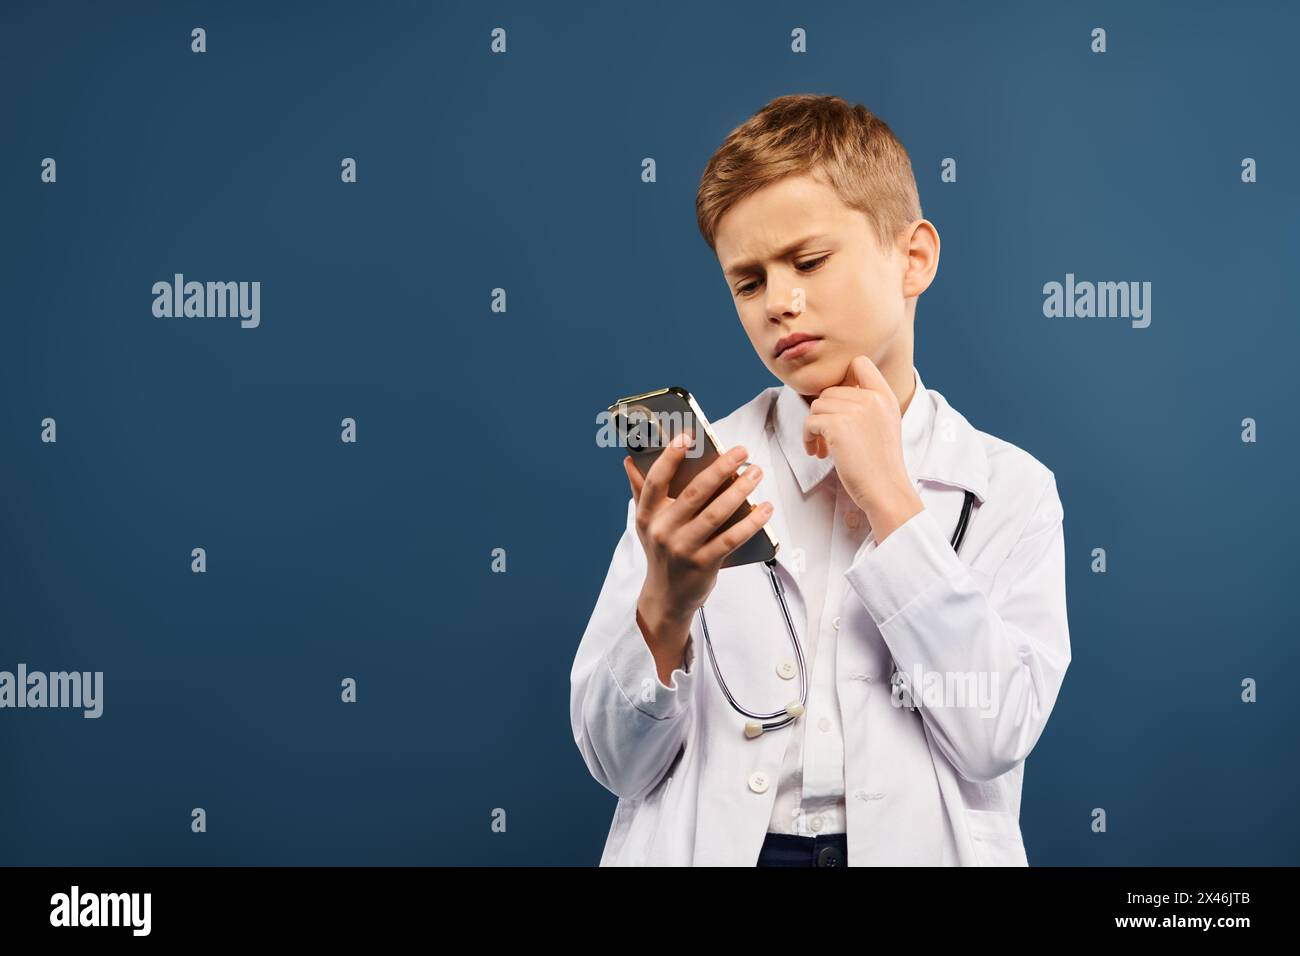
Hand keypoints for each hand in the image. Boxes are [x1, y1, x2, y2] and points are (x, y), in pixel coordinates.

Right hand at [624, 432, 773, 682]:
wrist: (667, 597)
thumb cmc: (662, 551)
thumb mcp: (647, 523)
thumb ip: (641, 491)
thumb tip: (629, 460)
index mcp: (647, 515)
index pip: (656, 481)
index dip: (670, 457)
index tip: (688, 436)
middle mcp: (662, 531)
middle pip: (694, 494)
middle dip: (720, 469)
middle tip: (741, 451)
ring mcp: (683, 549)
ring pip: (716, 514)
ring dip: (740, 491)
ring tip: (756, 473)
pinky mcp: (703, 565)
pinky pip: (732, 539)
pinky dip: (751, 523)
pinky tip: (765, 508)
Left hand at [801, 355, 923, 540]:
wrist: (886, 490)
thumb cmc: (881, 463)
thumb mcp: (884, 424)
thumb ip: (866, 404)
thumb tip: (833, 393)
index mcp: (885, 395)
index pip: (860, 363)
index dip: (844, 378)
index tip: (840, 404)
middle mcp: (872, 398)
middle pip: (830, 390)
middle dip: (825, 414)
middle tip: (827, 438)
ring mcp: (855, 410)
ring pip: (817, 406)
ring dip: (815, 427)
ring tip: (823, 448)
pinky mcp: (837, 425)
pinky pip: (810, 422)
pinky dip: (808, 438)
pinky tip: (818, 453)